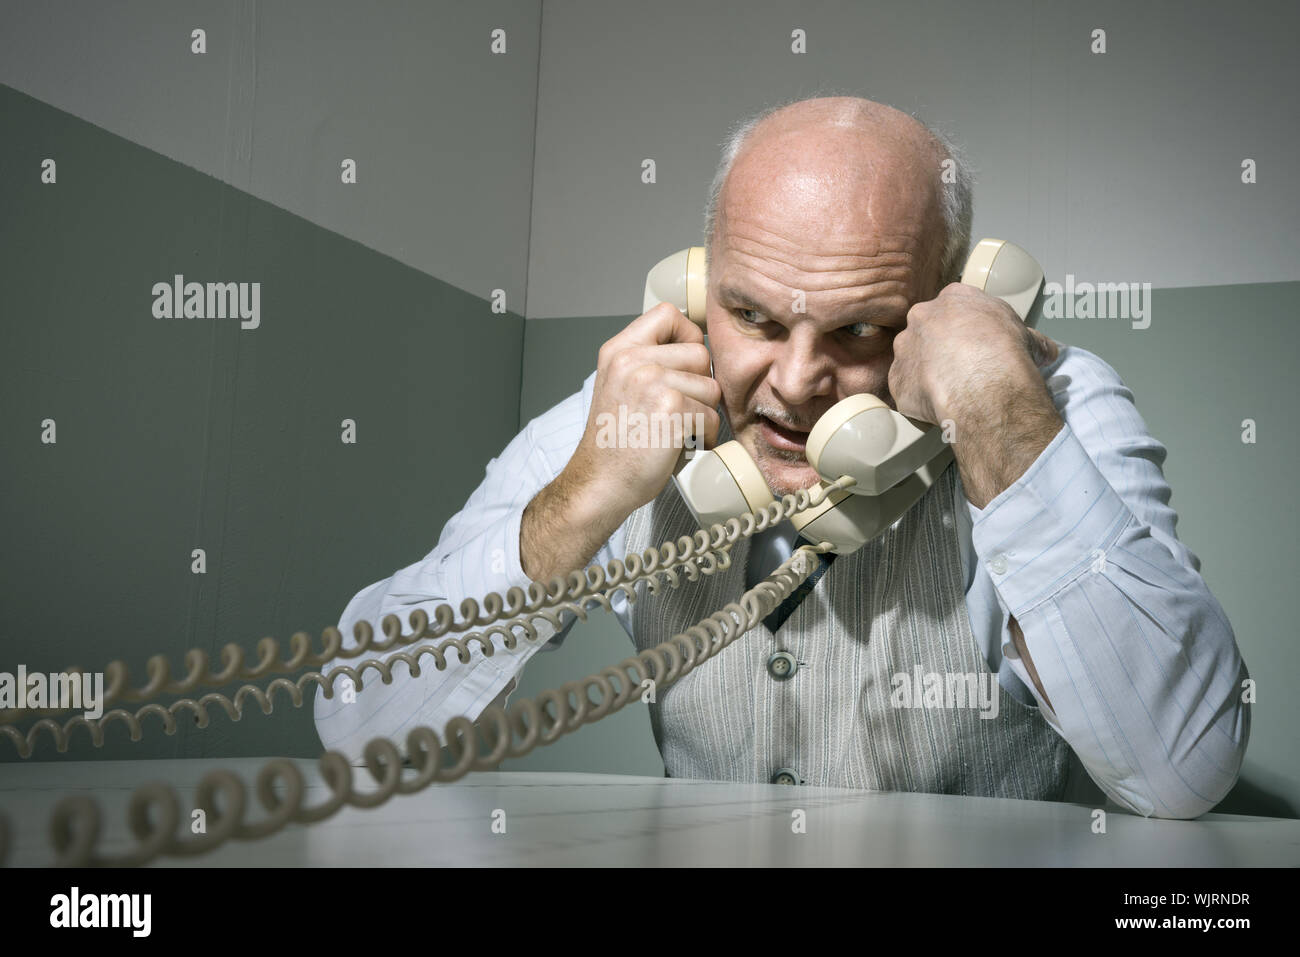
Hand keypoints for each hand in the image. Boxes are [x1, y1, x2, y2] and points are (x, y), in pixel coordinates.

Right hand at [570, 303, 721, 514]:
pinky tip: (678, 446)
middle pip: (700, 352)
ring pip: (711, 387)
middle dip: (699, 385)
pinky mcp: (671, 408)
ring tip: (676, 431)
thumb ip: (647, 362)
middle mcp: (632, 360)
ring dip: (703, 415)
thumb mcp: (619, 385)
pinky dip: (702, 437)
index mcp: (618, 350)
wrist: (600, 483)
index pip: (668, 314)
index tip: (686, 363)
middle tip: (678, 412)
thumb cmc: (615, 443)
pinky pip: (711, 416)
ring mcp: (651, 381)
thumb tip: (696, 348)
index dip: (688, 335)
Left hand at [889, 283, 1062, 508]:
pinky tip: (938, 407)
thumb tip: (1046, 351)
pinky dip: (919, 398)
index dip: (966, 327)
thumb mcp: (1029, 338)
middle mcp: (922, 317)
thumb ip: (1031, 339)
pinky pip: (906, 388)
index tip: (975, 342)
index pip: (955, 306)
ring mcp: (905, 348)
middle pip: (928, 329)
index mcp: (954, 298)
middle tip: (961, 368)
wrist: (984, 385)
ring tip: (950, 391)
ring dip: (926, 372)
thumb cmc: (1007, 354)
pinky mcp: (896, 379)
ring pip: (912, 358)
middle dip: (941, 347)